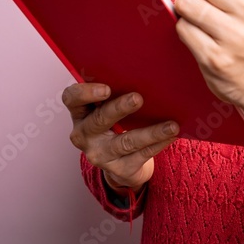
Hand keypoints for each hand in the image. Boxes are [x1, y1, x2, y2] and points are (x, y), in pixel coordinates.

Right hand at [62, 82, 179, 191]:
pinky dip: (159, 143)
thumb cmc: (117, 124)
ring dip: (150, 132)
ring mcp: (100, 155)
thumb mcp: (109, 108)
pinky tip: (172, 135)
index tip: (107, 88)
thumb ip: (117, 92)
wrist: (123, 163)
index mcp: (80, 113)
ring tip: (171, 125)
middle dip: (119, 109)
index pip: (72, 99)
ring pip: (125, 142)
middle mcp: (84, 135)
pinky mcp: (120, 169)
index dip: (85, 93)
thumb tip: (147, 73)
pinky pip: (142, 155)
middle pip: (99, 120)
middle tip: (138, 98)